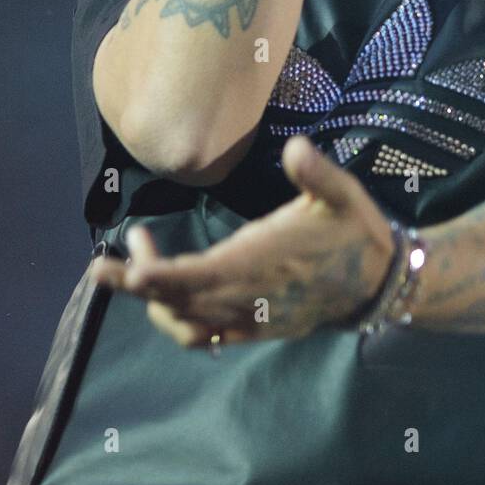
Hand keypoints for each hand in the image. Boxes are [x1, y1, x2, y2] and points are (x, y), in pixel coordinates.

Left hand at [90, 136, 395, 346]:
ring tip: (135, 272)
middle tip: (105, 264)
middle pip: (179, 300)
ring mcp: (250, 318)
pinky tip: (167, 300)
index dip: (161, 275)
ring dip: (154, 303)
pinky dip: (178, 322)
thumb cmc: (355, 232)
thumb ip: (316, 173)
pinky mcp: (255, 329)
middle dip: (137, 284)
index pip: (199, 275)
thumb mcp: (342, 194)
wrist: (378, 283)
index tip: (129, 265)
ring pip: (185, 322)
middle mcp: (249, 296)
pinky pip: (205, 337)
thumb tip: (297, 148)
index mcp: (262, 262)